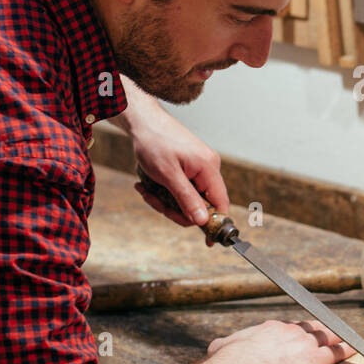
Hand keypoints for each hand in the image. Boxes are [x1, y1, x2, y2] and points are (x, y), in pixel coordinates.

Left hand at [119, 78, 228, 241]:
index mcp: (208, 168)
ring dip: (165, 199)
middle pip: (201, 204)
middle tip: (153, 200)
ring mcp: (198, 167)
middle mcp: (208, 168)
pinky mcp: (188, 167)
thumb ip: (187, 199)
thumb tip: (203, 221)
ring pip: (187, 198)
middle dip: (175, 208)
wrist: (142, 121)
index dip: (214, 223)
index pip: (221, 203)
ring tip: (145, 188)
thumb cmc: (154, 142)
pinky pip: (181, 188)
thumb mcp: (167, 175)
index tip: (208, 242)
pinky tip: (147, 183)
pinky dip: (164, 190)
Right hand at [207, 320, 355, 363]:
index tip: (299, 335)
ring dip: (338, 337)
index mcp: (273, 329)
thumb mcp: (223, 347)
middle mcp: (293, 332)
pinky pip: (337, 351)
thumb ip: (224, 345)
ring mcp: (306, 344)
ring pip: (328, 337)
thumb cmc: (232, 359)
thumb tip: (215, 347)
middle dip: (321, 330)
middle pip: (313, 327)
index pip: (291, 327)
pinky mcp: (316, 359)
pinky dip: (347, 350)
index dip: (297, 331)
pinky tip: (355, 350)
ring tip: (346, 338)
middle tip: (327, 333)